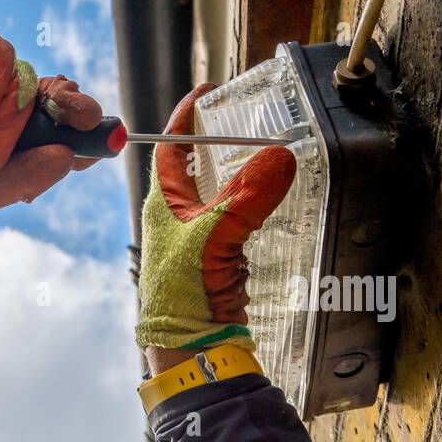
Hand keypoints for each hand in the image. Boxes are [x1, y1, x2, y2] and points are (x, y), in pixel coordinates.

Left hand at [136, 83, 295, 353]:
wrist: (189, 348)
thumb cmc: (183, 293)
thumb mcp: (215, 237)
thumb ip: (247, 196)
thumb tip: (279, 157)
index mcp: (163, 204)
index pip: (170, 148)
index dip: (186, 118)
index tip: (208, 93)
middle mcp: (175, 218)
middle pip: (196, 169)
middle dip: (219, 143)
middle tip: (249, 120)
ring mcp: (193, 240)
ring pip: (218, 195)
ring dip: (238, 175)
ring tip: (267, 152)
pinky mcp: (214, 260)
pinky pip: (234, 221)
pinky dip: (251, 206)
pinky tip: (271, 201)